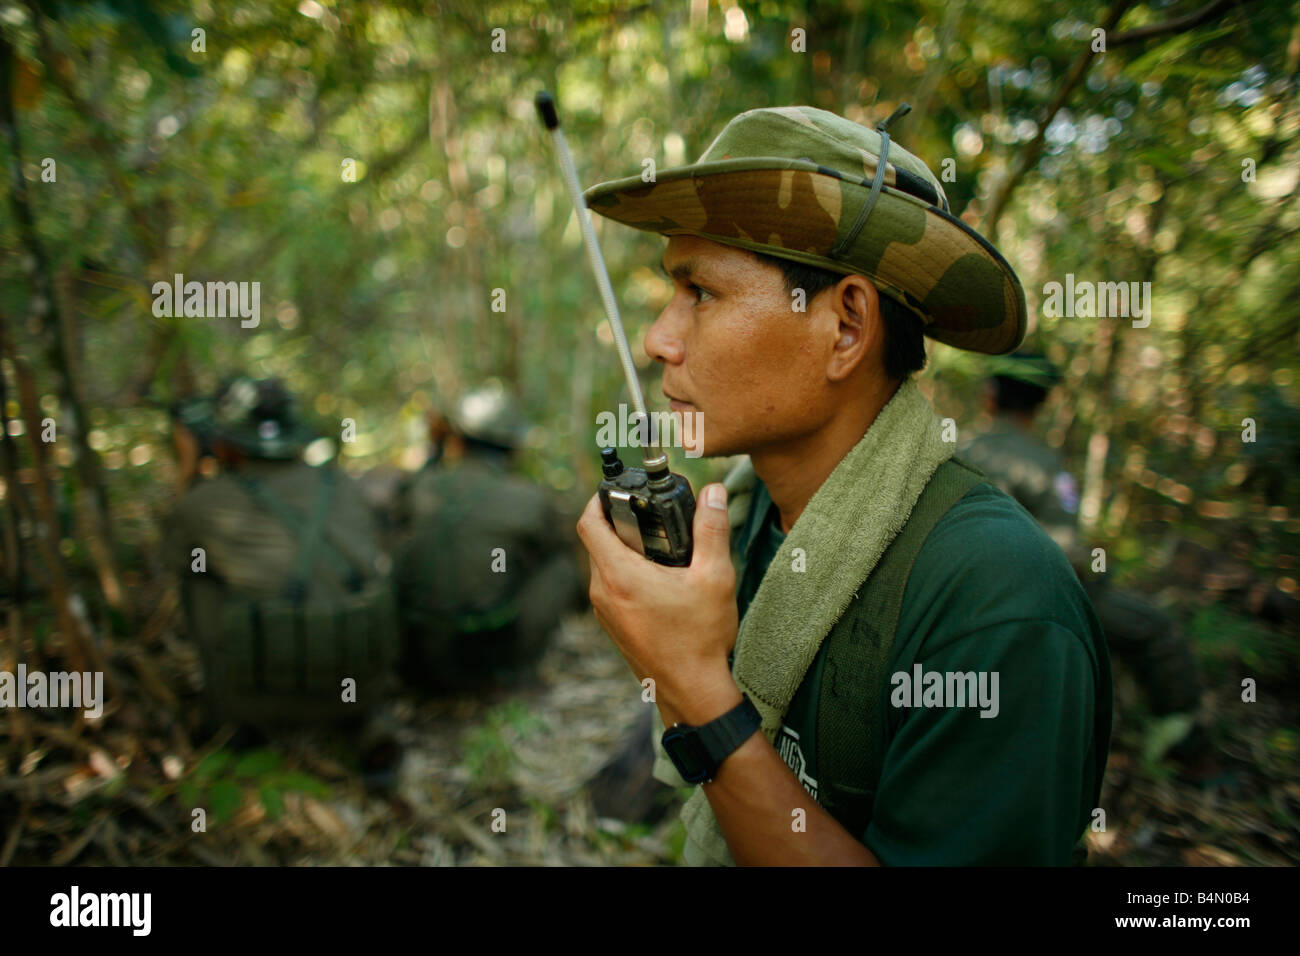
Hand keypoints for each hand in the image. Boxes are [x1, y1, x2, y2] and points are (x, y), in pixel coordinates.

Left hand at [576, 482, 740, 725]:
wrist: (692, 691)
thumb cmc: (700, 638)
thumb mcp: (714, 577)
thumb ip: (712, 530)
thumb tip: (713, 493)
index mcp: (620, 575)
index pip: (589, 523)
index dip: (598, 499)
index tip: (619, 490)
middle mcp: (603, 592)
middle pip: (597, 542)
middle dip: (620, 523)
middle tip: (652, 516)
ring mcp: (604, 612)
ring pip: (604, 565)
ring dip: (625, 550)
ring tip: (661, 548)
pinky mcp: (612, 626)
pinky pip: (610, 587)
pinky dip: (627, 574)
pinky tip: (660, 580)